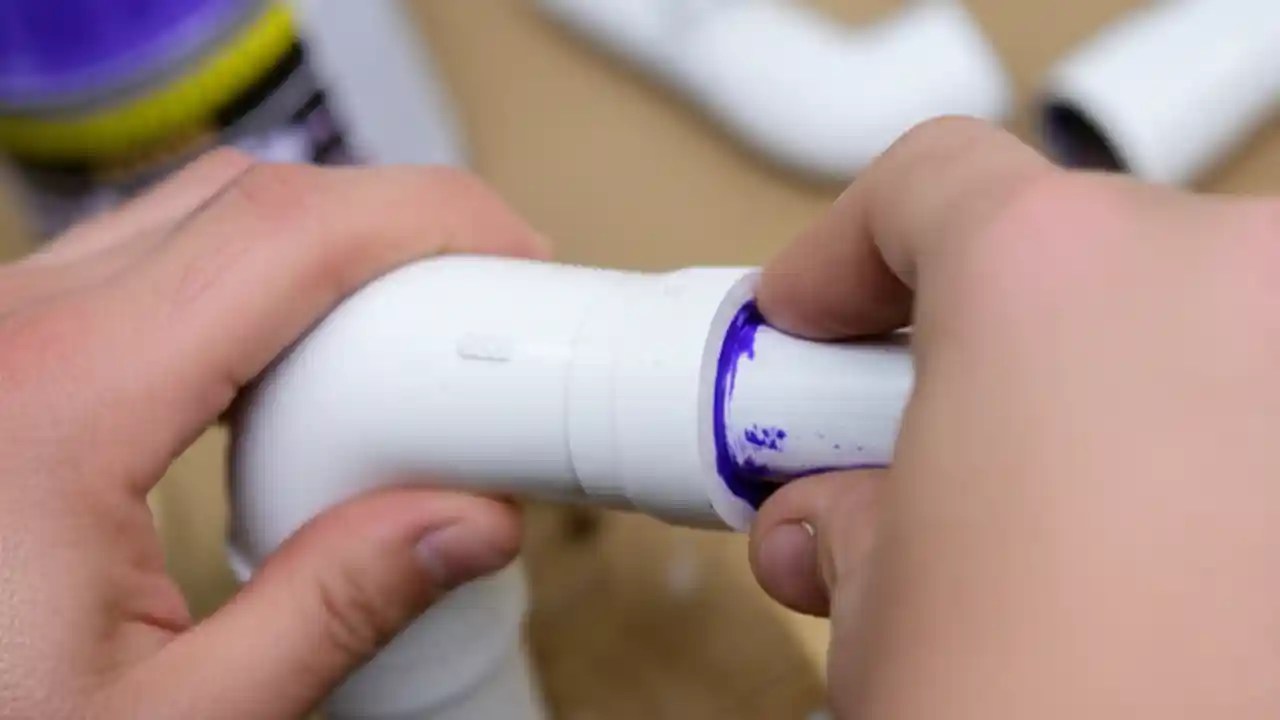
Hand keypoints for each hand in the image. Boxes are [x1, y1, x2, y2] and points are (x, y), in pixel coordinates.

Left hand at [0, 150, 545, 718]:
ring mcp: (2, 334)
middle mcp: (14, 336)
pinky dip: (258, 279)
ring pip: (200, 213)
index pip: (282, 237)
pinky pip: (155, 262)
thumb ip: (329, 613)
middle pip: (250, 196)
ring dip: (325, 248)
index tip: (509, 260)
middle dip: (393, 222)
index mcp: (55, 407)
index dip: (424, 223)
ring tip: (409, 333)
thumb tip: (466, 523)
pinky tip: (303, 359)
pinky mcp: (8, 357)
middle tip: (480, 297)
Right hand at [748, 118, 1279, 716]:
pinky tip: (1148, 581)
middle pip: (1065, 264)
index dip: (844, 255)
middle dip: (969, 362)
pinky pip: (1263, 423)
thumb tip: (840, 518)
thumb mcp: (873, 616)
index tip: (809, 326)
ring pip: (1178, 342)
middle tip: (899, 463)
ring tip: (1029, 547)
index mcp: (1056, 277)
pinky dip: (1200, 474)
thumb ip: (845, 523)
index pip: (933, 186)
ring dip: (1089, 420)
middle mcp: (1230, 284)